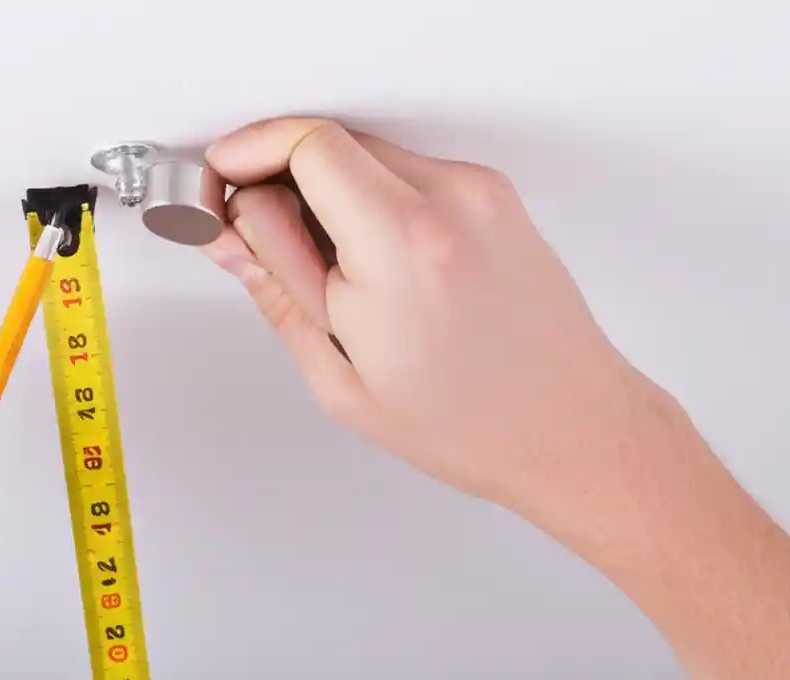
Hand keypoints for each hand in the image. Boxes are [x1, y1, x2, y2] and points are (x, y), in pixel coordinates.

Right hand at [204, 116, 789, 679]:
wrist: (569, 427)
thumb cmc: (470, 421)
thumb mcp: (341, 375)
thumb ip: (275, 286)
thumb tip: (230, 233)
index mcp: (401, 245)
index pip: (304, 145)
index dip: (247, 157)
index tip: (220, 181)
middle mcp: (449, 202)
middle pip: (330, 141)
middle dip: (278, 178)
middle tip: (254, 232)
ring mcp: (478, 193)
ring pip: (366, 155)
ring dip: (325, 195)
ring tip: (328, 272)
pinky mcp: (493, 195)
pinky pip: (406, 172)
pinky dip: (370, 202)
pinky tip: (371, 265)